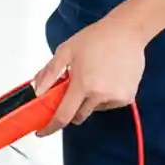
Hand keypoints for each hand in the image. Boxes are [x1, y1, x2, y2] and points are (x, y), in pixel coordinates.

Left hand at [32, 11, 147, 136]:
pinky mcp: (127, 97)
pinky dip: (103, 97)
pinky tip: (107, 77)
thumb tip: (37, 90)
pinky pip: (108, 104)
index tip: (42, 131)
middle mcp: (101, 95)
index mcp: (83, 84)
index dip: (51, 127)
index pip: (63, 115)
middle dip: (71, 108)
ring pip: (94, 109)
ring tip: (93, 75)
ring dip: (88, 100)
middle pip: (78, 115)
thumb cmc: (97, 38)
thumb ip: (49, 73)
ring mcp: (116, 98)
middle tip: (72, 88)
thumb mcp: (66, 51)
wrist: (126, 32)